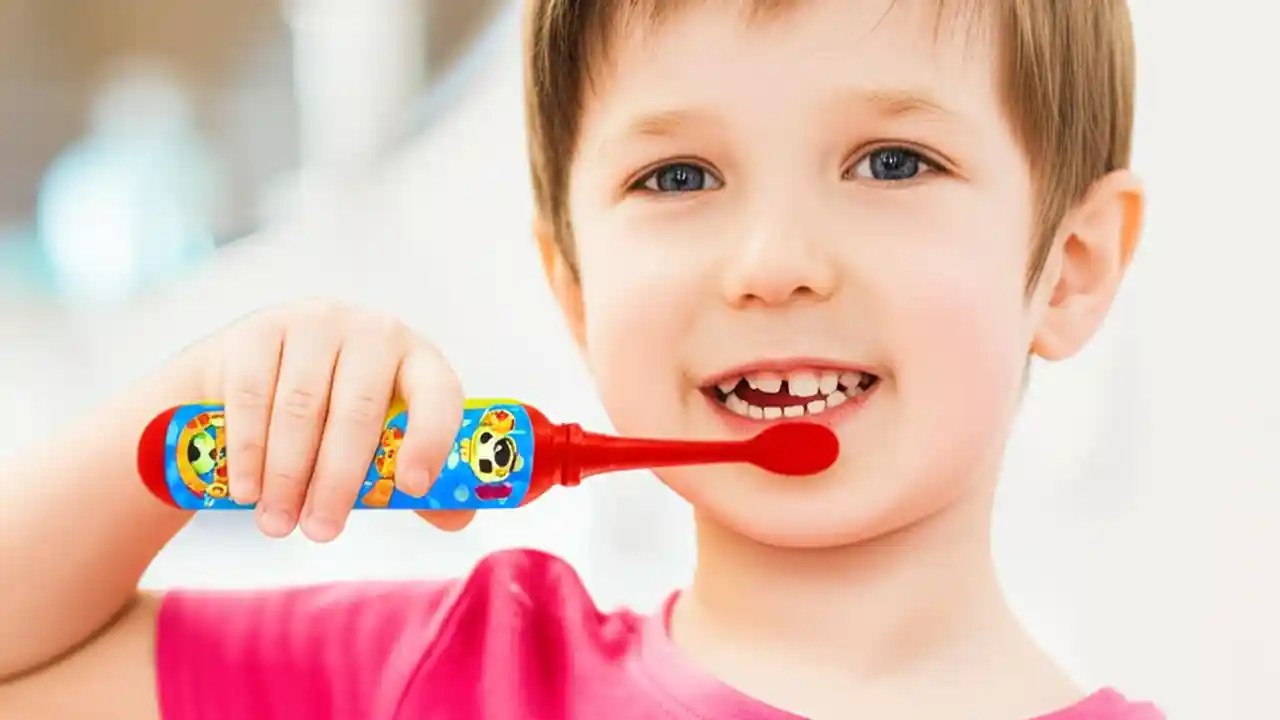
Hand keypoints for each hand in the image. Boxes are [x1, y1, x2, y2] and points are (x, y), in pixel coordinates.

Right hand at [199, 300, 472, 540]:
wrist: (256, 370)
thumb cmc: (334, 411)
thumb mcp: (379, 437)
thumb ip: (416, 475)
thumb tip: (455, 517)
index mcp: (417, 359)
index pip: (438, 392)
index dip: (430, 438)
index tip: (413, 486)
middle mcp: (371, 333)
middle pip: (359, 411)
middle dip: (337, 480)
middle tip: (321, 531)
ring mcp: (313, 324)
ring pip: (300, 408)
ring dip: (287, 475)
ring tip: (278, 523)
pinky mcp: (259, 331)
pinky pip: (253, 397)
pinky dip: (249, 451)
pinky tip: (248, 489)